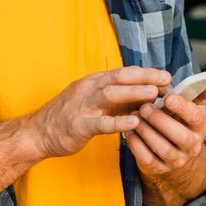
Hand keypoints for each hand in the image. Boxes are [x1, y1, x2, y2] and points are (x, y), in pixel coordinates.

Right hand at [29, 66, 170, 158]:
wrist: (38, 132)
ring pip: (111, 94)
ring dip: (134, 93)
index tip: (166, 76)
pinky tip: (134, 123)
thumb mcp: (92, 100)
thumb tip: (145, 94)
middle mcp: (89, 88)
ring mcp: (83, 106)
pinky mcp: (79, 125)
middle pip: (120, 77)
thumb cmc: (69, 116)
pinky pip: (101, 122)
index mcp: (94, 81)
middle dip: (145, 77)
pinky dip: (118, 121)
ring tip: (154, 94)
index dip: (146, 73)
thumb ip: (115, 97)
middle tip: (166, 80)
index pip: (123, 72)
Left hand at [125, 80, 205, 179]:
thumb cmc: (179, 120)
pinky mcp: (160, 168)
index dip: (182, 107)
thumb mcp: (190, 106)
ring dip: (146, 131)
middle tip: (144, 107)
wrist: (173, 150)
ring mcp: (177, 159)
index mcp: (201, 127)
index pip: (196, 118)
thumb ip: (198, 92)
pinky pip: (147, 159)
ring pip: (162, 148)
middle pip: (179, 135)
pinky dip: (136, 145)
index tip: (167, 97)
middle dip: (160, 120)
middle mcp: (192, 146)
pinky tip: (128, 131)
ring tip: (134, 116)